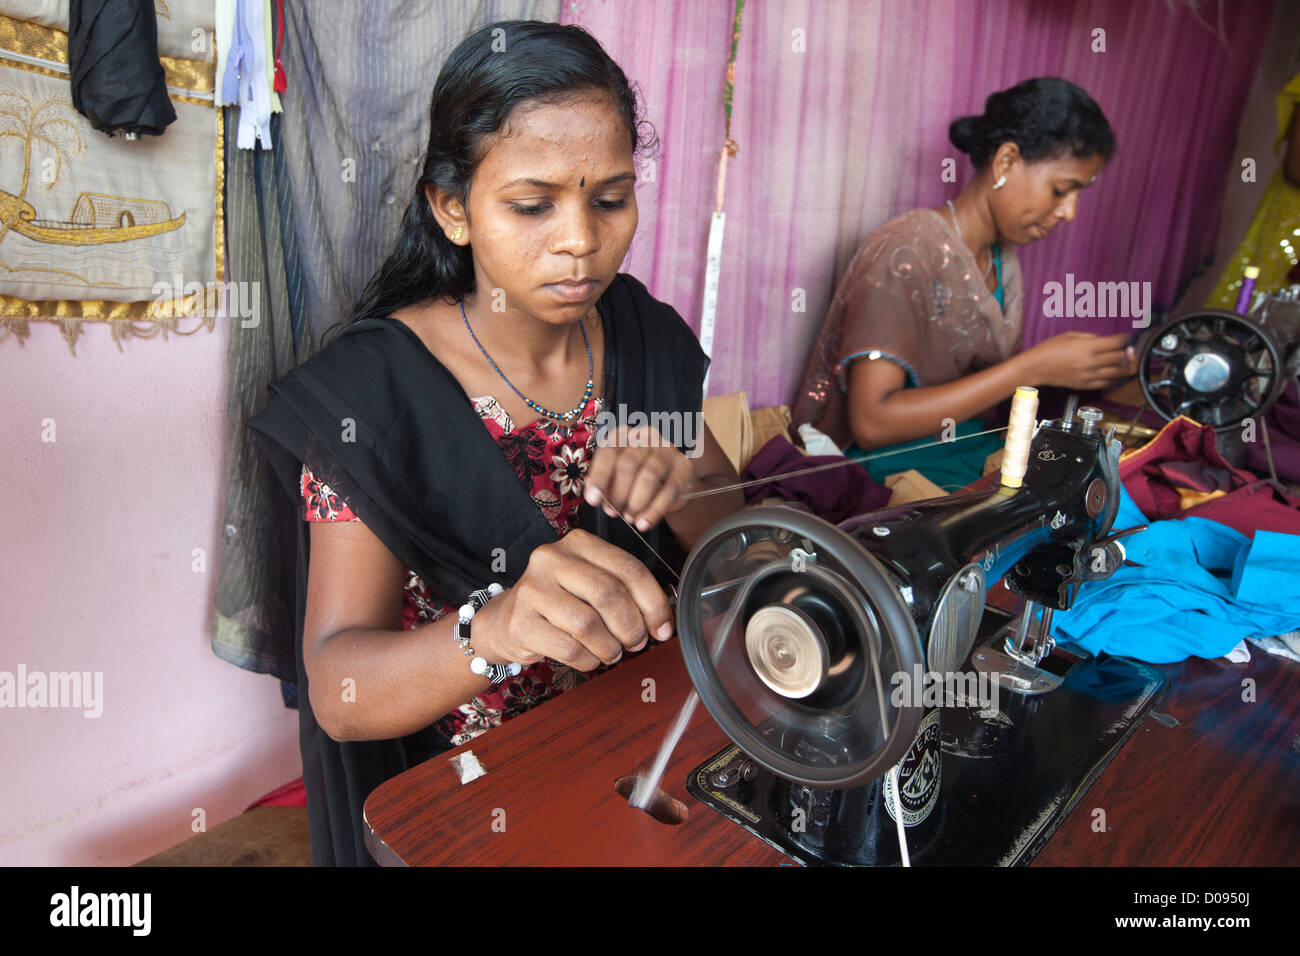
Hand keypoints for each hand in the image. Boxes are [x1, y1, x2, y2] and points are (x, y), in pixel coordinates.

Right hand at [472, 529, 674, 671]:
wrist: (507, 620)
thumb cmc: (560, 602)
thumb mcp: (590, 584)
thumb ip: (624, 592)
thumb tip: (663, 623)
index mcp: (578, 543)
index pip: (628, 568)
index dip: (653, 602)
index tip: (663, 628)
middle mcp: (552, 558)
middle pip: (608, 593)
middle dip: (632, 626)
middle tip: (636, 643)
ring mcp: (533, 589)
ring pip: (588, 624)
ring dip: (609, 647)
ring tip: (611, 652)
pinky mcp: (521, 621)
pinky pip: (569, 648)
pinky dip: (588, 660)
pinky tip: (589, 658)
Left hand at [583, 424, 696, 531]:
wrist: (669, 480)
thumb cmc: (636, 477)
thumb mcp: (616, 476)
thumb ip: (604, 482)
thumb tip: (594, 496)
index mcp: (624, 434)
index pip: (609, 450)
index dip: (600, 476)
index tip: (593, 500)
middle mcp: (646, 436)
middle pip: (629, 463)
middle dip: (618, 493)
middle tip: (613, 512)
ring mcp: (667, 449)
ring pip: (649, 475)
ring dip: (636, 502)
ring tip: (629, 519)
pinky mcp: (684, 467)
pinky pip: (668, 490)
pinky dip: (654, 511)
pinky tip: (644, 523)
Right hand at [1023, 331, 1137, 390]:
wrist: (1036, 367)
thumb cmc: (1049, 350)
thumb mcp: (1070, 335)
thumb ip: (1090, 338)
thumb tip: (1104, 340)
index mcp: (1088, 347)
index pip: (1116, 343)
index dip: (1126, 339)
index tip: (1128, 337)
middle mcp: (1091, 362)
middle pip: (1120, 358)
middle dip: (1129, 352)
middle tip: (1132, 349)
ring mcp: (1089, 375)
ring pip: (1117, 373)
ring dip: (1125, 367)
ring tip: (1129, 363)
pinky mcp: (1085, 384)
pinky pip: (1106, 383)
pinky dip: (1114, 378)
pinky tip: (1116, 373)